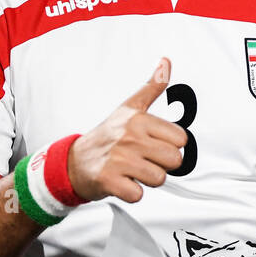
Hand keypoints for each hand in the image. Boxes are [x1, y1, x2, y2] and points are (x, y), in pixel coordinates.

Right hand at [67, 57, 186, 202]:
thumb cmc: (107, 135)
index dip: (169, 146)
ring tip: (132, 171)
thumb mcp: (129, 108)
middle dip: (161, 164)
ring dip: (147, 180)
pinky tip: (122, 182)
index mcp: (138, 119)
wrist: (73, 161)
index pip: (182, 139)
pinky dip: (132, 193)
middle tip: (142, 159)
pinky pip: (138, 195)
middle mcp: (129, 137)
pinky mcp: (108, 181)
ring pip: (160, 179)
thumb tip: (167, 61)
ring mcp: (118, 159)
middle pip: (175, 161)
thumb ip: (152, 87)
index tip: (152, 144)